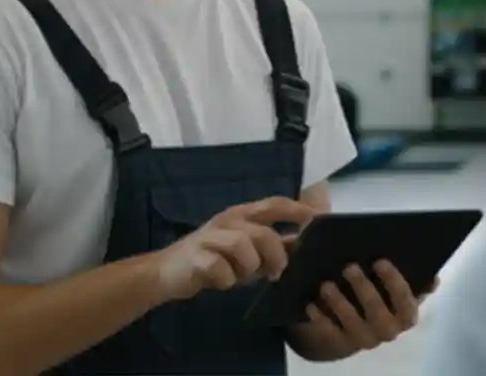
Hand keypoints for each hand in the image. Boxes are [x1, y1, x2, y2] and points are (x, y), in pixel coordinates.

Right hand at [152, 196, 317, 301]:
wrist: (166, 273)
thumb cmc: (214, 259)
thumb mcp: (247, 250)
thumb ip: (274, 244)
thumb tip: (305, 242)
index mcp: (242, 215)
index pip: (275, 204)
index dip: (298, 210)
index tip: (319, 219)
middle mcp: (228, 221)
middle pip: (263, 232)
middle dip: (276, 254)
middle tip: (277, 272)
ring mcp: (210, 237)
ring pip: (243, 248)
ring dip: (249, 267)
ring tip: (242, 277)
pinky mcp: (196, 258)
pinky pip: (220, 270)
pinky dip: (226, 280)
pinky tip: (221, 282)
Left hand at [301, 260, 438, 353]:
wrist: (358, 322)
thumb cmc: (382, 293)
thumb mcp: (395, 286)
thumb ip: (413, 278)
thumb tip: (434, 279)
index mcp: (406, 315)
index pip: (406, 300)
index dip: (394, 281)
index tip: (380, 260)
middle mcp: (388, 331)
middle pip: (377, 312)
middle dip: (363, 288)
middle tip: (349, 266)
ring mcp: (364, 339)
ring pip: (352, 323)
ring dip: (339, 303)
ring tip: (326, 284)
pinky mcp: (341, 343)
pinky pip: (329, 332)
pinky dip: (320, 318)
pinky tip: (310, 304)